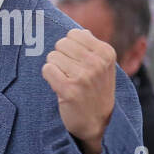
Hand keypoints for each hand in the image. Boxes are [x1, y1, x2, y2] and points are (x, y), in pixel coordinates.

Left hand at [42, 28, 115, 153]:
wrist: (96, 122)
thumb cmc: (95, 90)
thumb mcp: (102, 66)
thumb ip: (91, 47)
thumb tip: (78, 32)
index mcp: (106, 52)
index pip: (74, 34)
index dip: (69, 47)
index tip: (76, 61)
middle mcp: (97, 62)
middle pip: (61, 44)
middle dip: (60, 57)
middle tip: (68, 72)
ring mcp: (84, 76)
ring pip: (52, 56)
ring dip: (55, 68)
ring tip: (65, 80)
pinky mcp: (69, 89)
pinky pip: (47, 69)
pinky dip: (49, 76)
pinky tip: (59, 86)